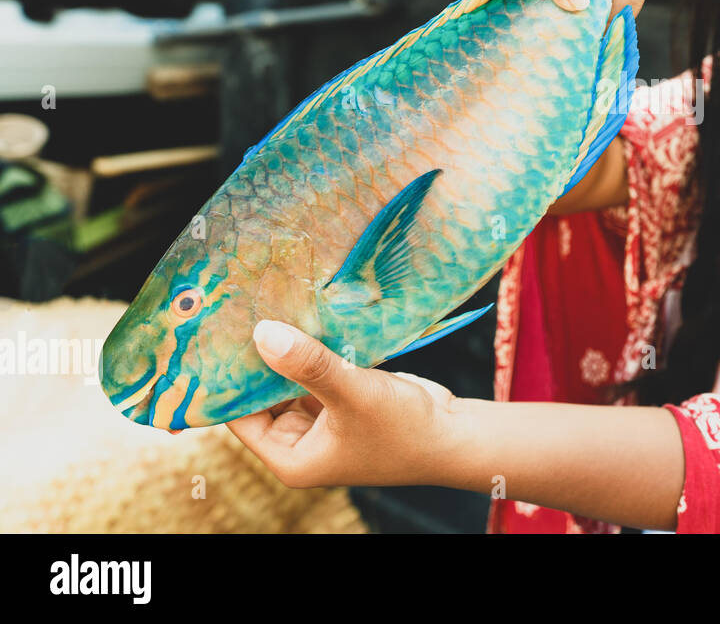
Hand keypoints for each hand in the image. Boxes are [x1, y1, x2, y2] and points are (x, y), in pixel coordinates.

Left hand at [225, 320, 454, 488]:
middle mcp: (299, 440)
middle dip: (260, 359)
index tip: (221, 337)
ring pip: (290, 378)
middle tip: (245, 312)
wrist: (454, 433)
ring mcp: (321, 418)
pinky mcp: (341, 398)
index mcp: (290, 457)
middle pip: (262, 394)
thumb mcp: (353, 394)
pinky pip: (315, 370)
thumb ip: (309, 365)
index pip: (240, 416)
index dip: (230, 380)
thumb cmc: (404, 429)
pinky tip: (306, 315)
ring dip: (288, 350)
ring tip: (270, 305)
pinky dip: (314, 349)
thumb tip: (263, 334)